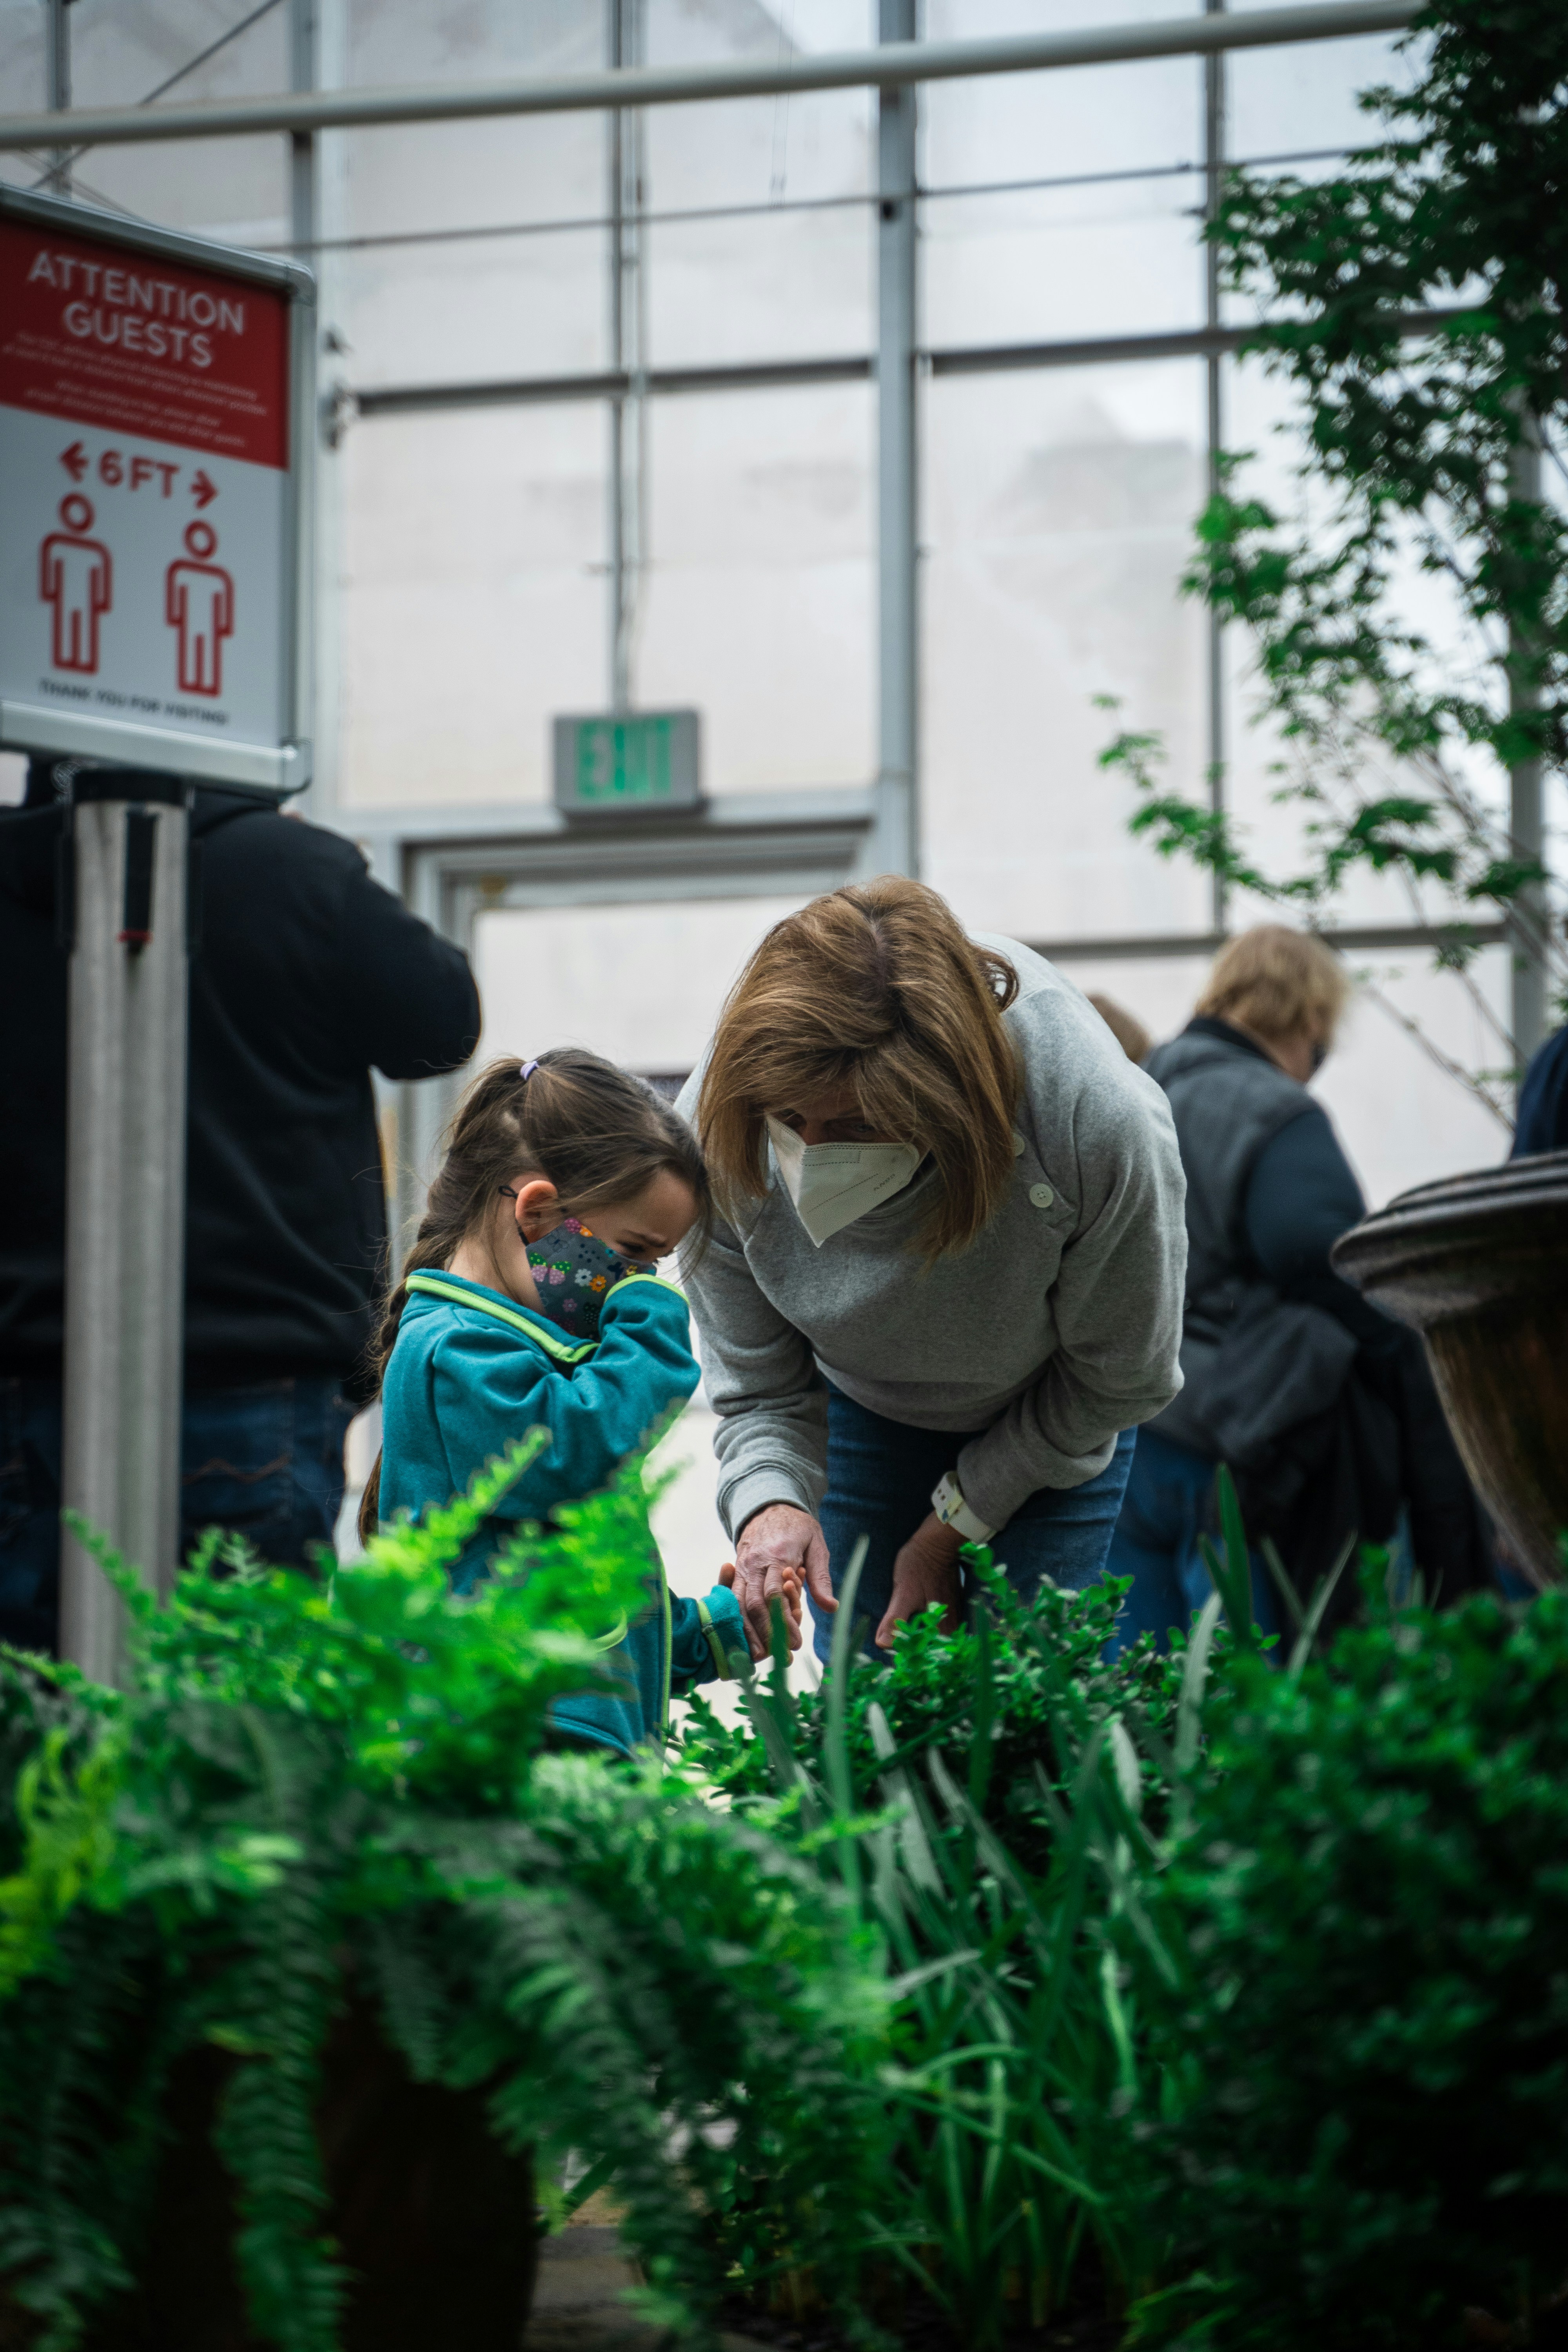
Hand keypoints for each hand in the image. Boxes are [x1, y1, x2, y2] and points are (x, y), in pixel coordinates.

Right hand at [732, 1502, 833, 1661]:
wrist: (769, 1504)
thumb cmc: (797, 1527)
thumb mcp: (816, 1545)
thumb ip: (821, 1577)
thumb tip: (831, 1607)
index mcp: (777, 1555)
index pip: (775, 1594)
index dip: (783, 1620)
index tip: (795, 1642)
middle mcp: (754, 1563)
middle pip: (754, 1604)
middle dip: (766, 1633)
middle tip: (781, 1657)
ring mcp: (741, 1567)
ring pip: (737, 1604)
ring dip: (747, 1632)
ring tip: (758, 1656)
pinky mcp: (735, 1571)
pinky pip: (730, 1599)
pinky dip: (734, 1620)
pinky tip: (741, 1639)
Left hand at [873, 1512, 963, 1651]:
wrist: (936, 1543)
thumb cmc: (919, 1567)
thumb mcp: (903, 1593)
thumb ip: (895, 1620)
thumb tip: (883, 1644)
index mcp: (942, 1628)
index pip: (929, 1657)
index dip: (913, 1663)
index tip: (898, 1666)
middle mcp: (951, 1626)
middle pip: (933, 1650)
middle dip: (916, 1655)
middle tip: (897, 1655)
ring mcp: (952, 1616)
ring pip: (936, 1639)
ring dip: (921, 1644)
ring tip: (903, 1644)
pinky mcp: (950, 1607)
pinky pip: (938, 1626)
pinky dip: (926, 1631)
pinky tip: (915, 1628)